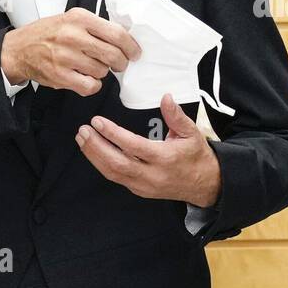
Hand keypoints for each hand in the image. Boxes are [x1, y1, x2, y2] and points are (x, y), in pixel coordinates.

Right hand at [1, 6, 140, 96]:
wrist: (18, 49)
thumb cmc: (48, 34)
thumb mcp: (71, 19)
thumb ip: (96, 26)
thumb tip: (125, 39)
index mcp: (79, 18)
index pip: (117, 34)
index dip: (131, 46)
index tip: (135, 53)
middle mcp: (73, 36)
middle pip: (113, 54)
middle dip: (121, 62)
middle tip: (119, 64)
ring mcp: (66, 57)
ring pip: (102, 71)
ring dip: (102, 72)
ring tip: (92, 66)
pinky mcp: (60, 76)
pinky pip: (90, 86)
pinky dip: (92, 85)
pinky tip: (86, 78)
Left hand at [74, 93, 221, 206]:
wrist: (204, 184)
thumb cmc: (196, 156)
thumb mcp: (192, 133)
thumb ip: (176, 116)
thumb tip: (165, 97)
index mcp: (165, 158)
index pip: (133, 146)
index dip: (113, 134)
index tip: (98, 122)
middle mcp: (152, 174)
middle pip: (116, 163)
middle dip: (96, 147)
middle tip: (83, 131)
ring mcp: (143, 185)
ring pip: (112, 173)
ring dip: (94, 156)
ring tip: (83, 139)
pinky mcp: (139, 190)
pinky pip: (116, 177)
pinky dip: (102, 164)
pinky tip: (94, 151)